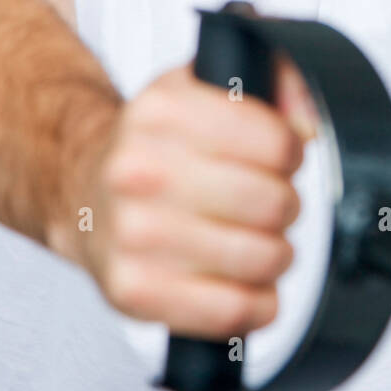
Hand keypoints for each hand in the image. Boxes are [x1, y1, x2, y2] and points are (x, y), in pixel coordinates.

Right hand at [51, 51, 319, 338]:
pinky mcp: (132, 290)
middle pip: (273, 203)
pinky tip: (243, 282)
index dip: (290, 154)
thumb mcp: (207, 86)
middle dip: (283, 205)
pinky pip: (233, 311)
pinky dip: (256, 303)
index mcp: (162, 111)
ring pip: (261, 258)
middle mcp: (139, 171)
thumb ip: (275, 79)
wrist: (82, 188)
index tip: (277, 158)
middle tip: (264, 202)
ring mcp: (132, 234)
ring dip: (273, 254)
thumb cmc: (156, 146)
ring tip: (251, 239)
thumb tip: (309, 122)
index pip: (277, 143)